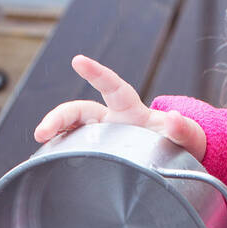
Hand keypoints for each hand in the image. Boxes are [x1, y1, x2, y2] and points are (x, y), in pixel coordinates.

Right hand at [33, 54, 205, 161]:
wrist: (174, 162)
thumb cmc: (178, 144)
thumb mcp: (187, 136)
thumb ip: (183, 128)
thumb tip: (173, 118)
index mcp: (131, 111)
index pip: (112, 87)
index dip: (97, 73)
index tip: (78, 61)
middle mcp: (110, 121)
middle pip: (78, 111)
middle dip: (58, 118)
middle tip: (42, 132)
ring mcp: (99, 139)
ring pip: (70, 132)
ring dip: (53, 138)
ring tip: (39, 152)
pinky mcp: (95, 156)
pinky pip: (73, 152)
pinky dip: (58, 156)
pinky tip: (44, 166)